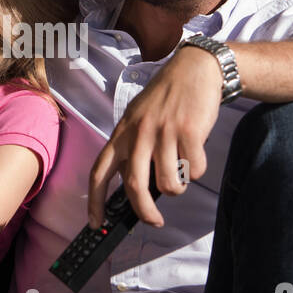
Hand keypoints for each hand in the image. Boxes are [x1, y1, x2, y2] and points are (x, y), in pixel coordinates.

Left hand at [87, 46, 222, 227]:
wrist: (195, 68)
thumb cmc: (166, 98)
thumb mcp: (138, 119)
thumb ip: (133, 149)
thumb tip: (135, 188)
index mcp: (122, 133)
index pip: (99, 172)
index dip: (95, 202)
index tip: (97, 224)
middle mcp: (139, 133)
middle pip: (135, 186)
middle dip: (145, 212)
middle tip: (155, 221)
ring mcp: (164, 132)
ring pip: (169, 184)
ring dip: (178, 187)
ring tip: (181, 174)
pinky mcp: (189, 132)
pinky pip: (193, 171)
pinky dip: (196, 171)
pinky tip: (196, 155)